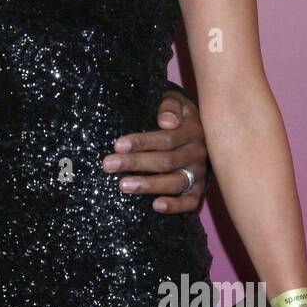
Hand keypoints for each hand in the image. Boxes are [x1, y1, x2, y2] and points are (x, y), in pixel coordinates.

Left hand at [102, 90, 207, 213]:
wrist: (198, 127)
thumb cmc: (177, 113)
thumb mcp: (175, 101)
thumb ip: (170, 106)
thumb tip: (167, 122)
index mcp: (192, 130)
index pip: (166, 139)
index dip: (142, 142)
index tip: (118, 145)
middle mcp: (197, 153)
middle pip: (166, 161)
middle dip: (135, 163)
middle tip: (109, 165)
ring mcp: (198, 172)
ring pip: (175, 182)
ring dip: (149, 185)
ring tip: (123, 185)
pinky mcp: (197, 189)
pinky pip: (190, 201)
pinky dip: (176, 206)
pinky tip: (156, 206)